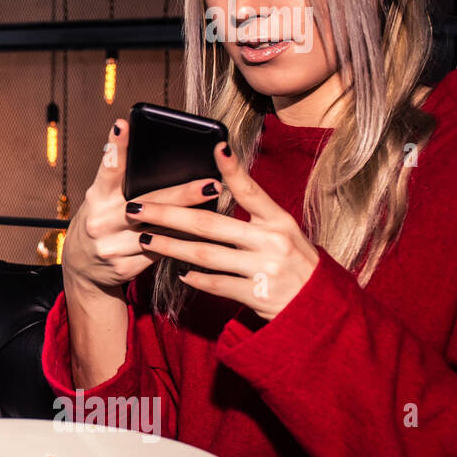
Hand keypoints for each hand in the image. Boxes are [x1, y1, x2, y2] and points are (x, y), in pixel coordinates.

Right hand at [62, 118, 223, 292]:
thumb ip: (124, 185)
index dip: (116, 147)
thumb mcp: (103, 201)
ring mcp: (111, 247)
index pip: (108, 169)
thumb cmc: (103, 222)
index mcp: (96, 198)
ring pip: (160, 232)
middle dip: (183, 194)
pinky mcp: (124, 268)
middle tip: (212, 183)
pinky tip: (203, 236)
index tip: (123, 125)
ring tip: (220, 210)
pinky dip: (182, 243)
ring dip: (191, 221)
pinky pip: (161, 253)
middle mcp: (101, 222)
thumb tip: (165, 162)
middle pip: (148, 204)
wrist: (83, 268)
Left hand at [128, 142, 320, 320]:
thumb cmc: (296, 264)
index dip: (233, 170)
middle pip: (209, 224)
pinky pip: (216, 284)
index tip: (216, 148)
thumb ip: (257, 215)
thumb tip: (219, 188)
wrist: (319, 308)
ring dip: (171, 247)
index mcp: (280, 221)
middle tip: (136, 208)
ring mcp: (264, 269)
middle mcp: (272, 241)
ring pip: (205, 254)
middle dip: (168, 215)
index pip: (251, 191)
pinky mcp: (256, 295)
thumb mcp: (286, 233)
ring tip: (146, 239)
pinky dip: (195, 277)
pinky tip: (179, 272)